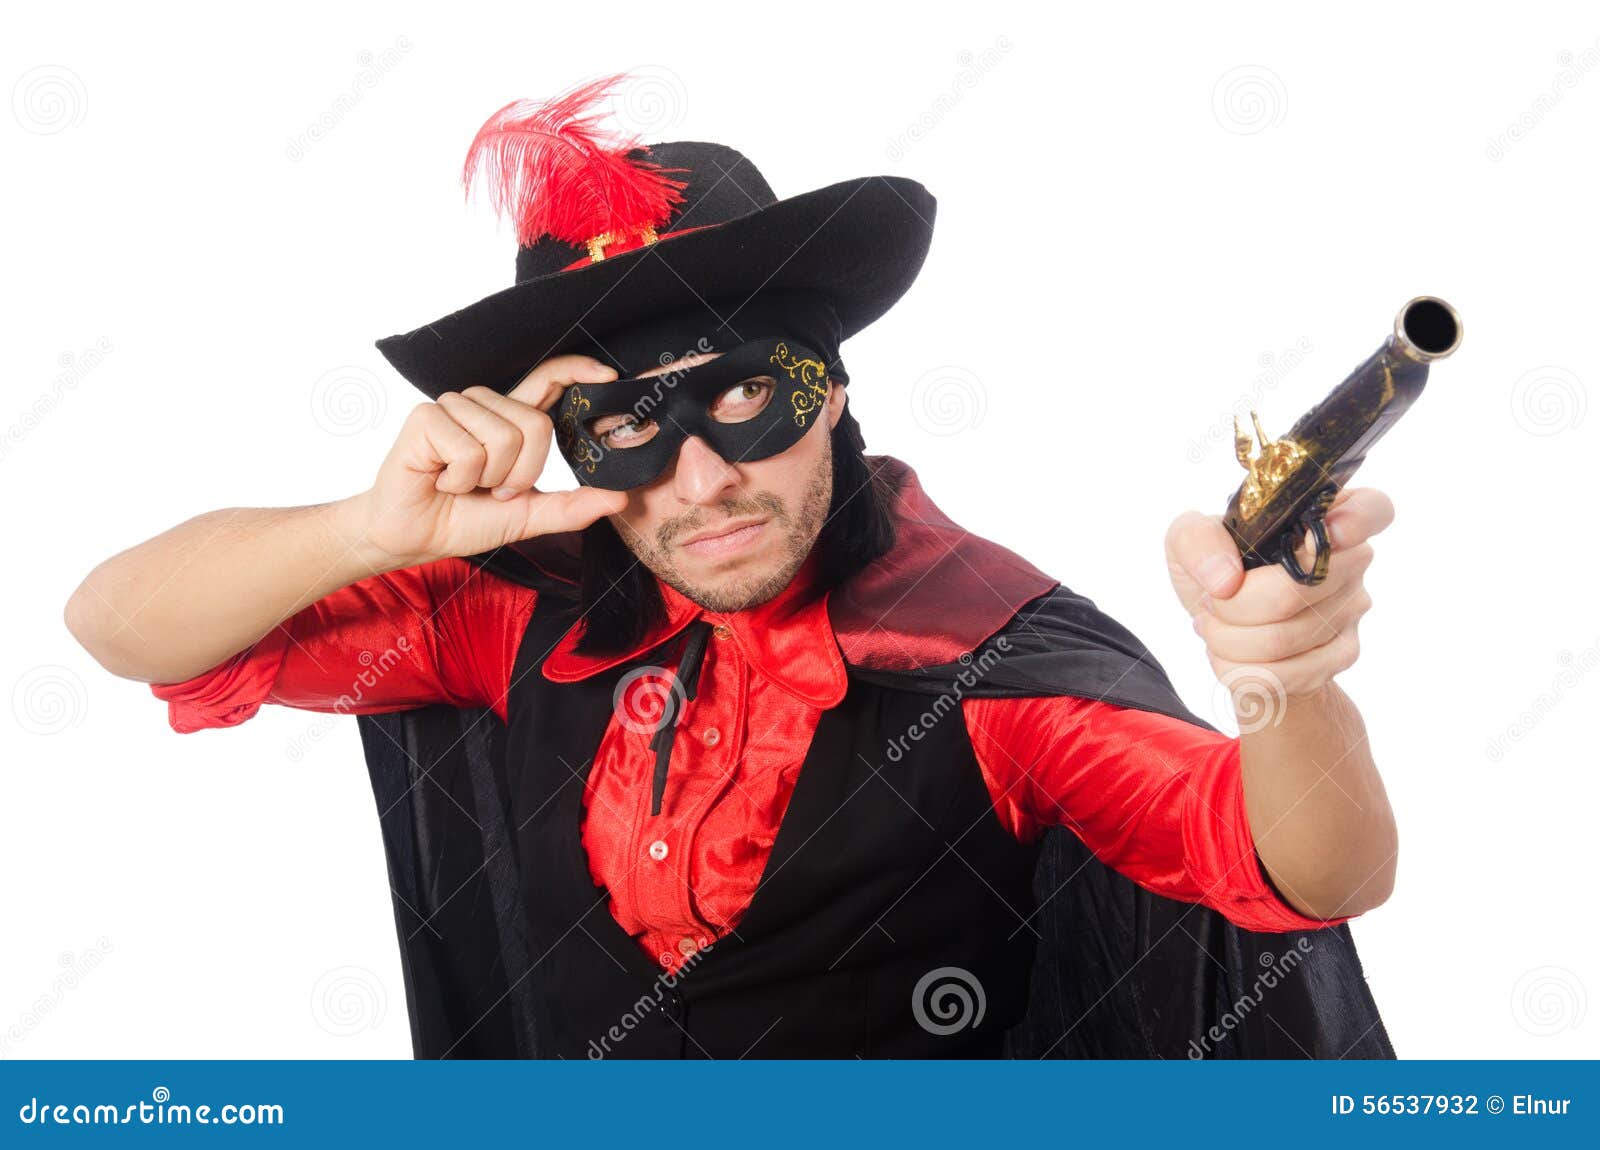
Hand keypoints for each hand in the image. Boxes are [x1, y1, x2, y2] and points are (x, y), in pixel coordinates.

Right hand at [344, 355, 629, 568]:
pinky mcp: (427, 416)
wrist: (414, 537)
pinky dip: (459, 479)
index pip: (549, 380)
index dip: (577, 371)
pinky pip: (470, 451)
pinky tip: (439, 479)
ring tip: (460, 483)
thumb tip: (619, 497)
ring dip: (487, 479)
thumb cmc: (464, 519)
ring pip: (504, 438)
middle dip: (519, 474)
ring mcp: (454, 406)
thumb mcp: (527, 516)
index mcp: (510, 419)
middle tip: (489, 489)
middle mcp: (484, 405)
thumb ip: (571, 506)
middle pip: (535, 425)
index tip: (608, 375)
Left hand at [1165, 487, 1393, 698]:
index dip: (1355, 521)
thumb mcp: (1188, 542)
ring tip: (1215, 627)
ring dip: (1228, 640)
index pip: (1372, 509)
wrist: (1223, 629)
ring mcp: (1351, 609)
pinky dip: (1238, 668)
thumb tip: (1226, 580)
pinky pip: (1283, 674)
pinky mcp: (1342, 654)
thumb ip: (1197, 541)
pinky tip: (1230, 653)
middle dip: (1232, 606)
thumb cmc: (1214, 572)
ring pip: (1282, 639)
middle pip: (1296, 589)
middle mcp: (1349, 560)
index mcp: (1322, 515)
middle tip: (1212, 602)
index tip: (1318, 536)